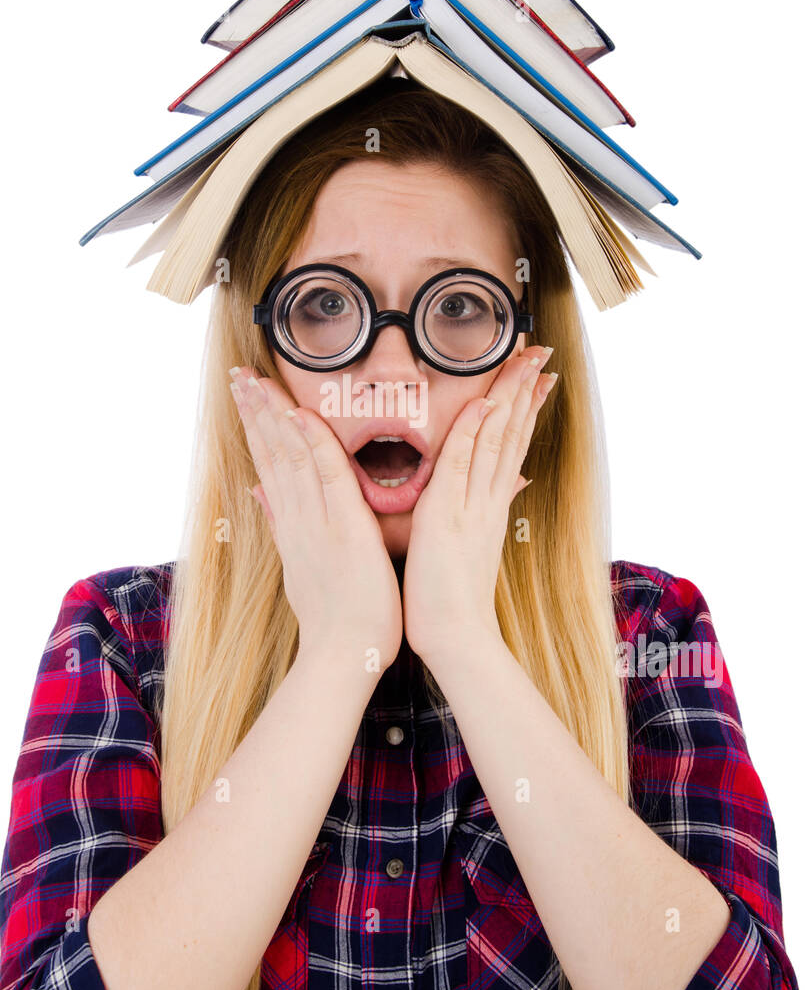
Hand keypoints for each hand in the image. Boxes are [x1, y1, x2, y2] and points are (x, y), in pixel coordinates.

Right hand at [230, 367, 403, 676]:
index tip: (245, 393)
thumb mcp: (300, 567)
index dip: (257, 426)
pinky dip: (312, 444)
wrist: (343, 656)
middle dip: (255, 410)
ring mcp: (315, 521)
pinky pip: (326, 476)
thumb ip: (282, 525)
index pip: (270, 464)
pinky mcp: (343, 527)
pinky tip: (298, 415)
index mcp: (291, 525)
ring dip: (271, 415)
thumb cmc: (334, 617)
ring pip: (289, 457)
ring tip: (253, 381)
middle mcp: (296, 517)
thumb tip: (258, 494)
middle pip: (271, 453)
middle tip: (239, 374)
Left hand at [402, 346, 557, 667]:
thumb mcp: (472, 547)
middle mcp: (489, 500)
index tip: (538, 375)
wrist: (457, 638)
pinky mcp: (447, 517)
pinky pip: (461, 466)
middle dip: (526, 390)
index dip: (525, 407)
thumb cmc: (454, 599)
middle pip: (512, 434)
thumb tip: (511, 484)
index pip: (512, 445)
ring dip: (509, 398)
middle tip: (541, 352)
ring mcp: (472, 506)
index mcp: (491, 506)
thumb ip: (486, 511)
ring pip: (495, 441)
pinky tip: (483, 405)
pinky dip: (473, 433)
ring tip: (524, 362)